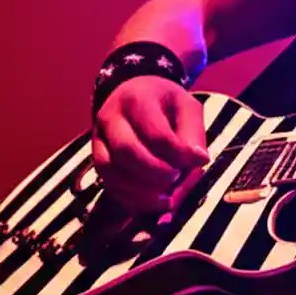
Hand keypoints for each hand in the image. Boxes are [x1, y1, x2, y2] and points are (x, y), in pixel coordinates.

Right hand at [92, 76, 209, 213]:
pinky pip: (106, 181)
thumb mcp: (186, 106)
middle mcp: (111, 117)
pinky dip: (127, 197)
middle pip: (127, 151)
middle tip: (177, 179)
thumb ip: (193, 132)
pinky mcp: (96, 155)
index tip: (199, 162)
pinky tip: (149, 202)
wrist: (134, 92)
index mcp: (137, 99)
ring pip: (109, 170)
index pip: (155, 133)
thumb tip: (199, 161)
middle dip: (155, 173)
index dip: (178, 154)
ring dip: (139, 191)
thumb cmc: (165, 101)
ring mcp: (98, 137)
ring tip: (166, 198)